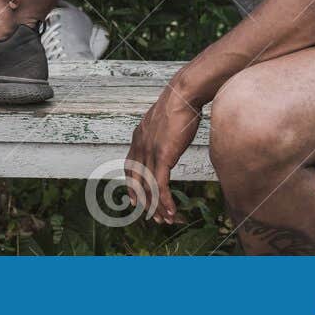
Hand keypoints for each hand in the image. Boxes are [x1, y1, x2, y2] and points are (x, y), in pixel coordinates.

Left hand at [126, 82, 202, 223]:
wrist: (183, 93)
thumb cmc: (180, 103)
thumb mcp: (164, 120)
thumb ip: (162, 133)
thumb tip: (169, 139)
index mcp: (138, 137)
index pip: (130, 168)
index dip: (132, 186)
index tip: (135, 201)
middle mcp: (140, 146)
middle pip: (137, 182)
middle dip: (145, 202)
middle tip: (152, 217)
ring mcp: (149, 151)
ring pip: (149, 187)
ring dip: (157, 206)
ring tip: (165, 220)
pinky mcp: (162, 156)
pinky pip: (160, 185)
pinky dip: (165, 201)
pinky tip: (172, 211)